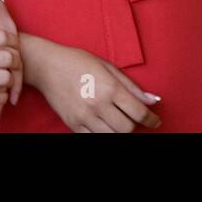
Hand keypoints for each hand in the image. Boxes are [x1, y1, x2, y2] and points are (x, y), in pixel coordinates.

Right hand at [27, 39, 161, 132]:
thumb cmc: (78, 61)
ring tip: (119, 120)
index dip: (151, 119)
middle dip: (135, 126)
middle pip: (126, 129)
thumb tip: (153, 100)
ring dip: (119, 131)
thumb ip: (132, 86)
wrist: (47, 66)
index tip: (155, 121)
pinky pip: (93, 139)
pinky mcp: (73, 124)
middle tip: (134, 119)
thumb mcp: (108, 67)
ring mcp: (84, 117)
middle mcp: (98, 104)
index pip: (138, 112)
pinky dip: (103, 135)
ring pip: (111, 137)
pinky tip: (105, 125)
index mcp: (110, 87)